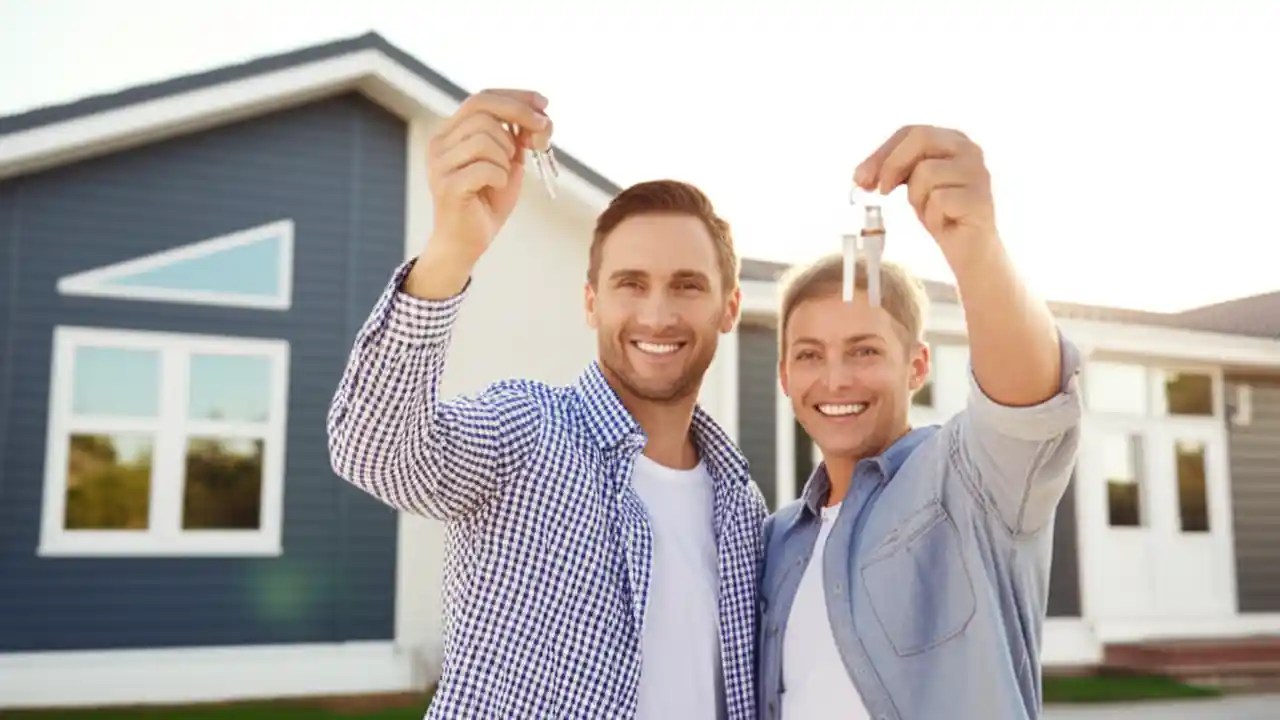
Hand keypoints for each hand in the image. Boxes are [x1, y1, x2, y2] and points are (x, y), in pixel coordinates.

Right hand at [426, 89, 553, 263]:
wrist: (466, 243)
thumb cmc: (487, 202)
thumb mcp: (508, 162)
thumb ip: (517, 137)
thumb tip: (540, 115)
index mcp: (451, 132)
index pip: (481, 98)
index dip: (515, 97)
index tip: (544, 103)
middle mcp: (439, 143)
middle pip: (483, 111)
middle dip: (519, 120)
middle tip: (539, 141)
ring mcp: (439, 164)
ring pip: (485, 139)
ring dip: (506, 158)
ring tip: (501, 177)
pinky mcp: (446, 186)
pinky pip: (485, 167)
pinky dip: (500, 177)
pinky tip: (495, 189)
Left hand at [853, 125, 995, 254]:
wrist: (970, 250)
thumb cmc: (941, 214)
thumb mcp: (913, 184)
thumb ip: (894, 169)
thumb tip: (860, 176)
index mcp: (953, 140)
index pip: (911, 132)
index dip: (882, 152)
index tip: (860, 177)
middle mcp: (969, 150)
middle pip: (921, 138)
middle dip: (892, 164)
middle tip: (880, 191)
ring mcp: (977, 172)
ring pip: (926, 171)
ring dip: (917, 199)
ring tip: (931, 212)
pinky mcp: (979, 198)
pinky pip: (938, 199)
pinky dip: (932, 217)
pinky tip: (944, 224)